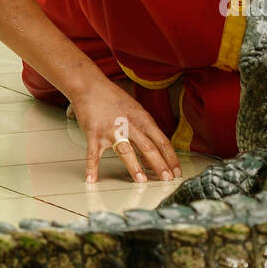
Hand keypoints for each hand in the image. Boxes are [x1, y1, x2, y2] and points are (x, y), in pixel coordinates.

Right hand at [67, 78, 182, 183]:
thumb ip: (144, 133)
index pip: (161, 140)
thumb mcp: (135, 111)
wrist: (89, 86)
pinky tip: (91, 180)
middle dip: (159, 164)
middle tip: (167, 179)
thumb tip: (152, 157)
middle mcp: (129, 125)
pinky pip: (93, 154)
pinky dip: (92, 168)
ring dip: (134, 166)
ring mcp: (111, 130)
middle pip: (148, 147)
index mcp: (142, 119)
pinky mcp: (94, 134)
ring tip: (141, 180)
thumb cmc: (113, 98)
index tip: (177, 171)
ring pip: (125, 150)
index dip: (171, 157)